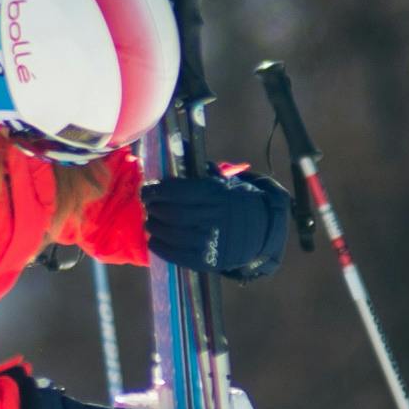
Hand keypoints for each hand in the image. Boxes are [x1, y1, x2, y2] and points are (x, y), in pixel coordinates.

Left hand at [142, 165, 287, 279]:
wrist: (261, 230)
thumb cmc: (234, 201)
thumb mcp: (221, 182)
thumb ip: (198, 170)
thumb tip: (175, 147)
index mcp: (216, 194)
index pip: (178, 192)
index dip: (157, 191)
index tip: (147, 189)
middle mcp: (214, 217)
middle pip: (173, 213)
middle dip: (154, 209)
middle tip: (148, 205)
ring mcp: (211, 241)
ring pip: (173, 234)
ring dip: (155, 228)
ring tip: (151, 222)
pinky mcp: (208, 261)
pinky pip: (178, 255)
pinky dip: (161, 247)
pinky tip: (155, 240)